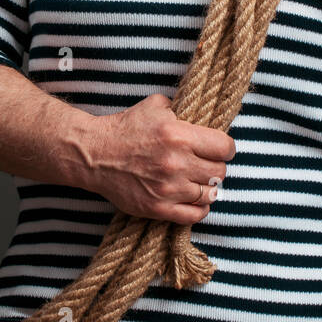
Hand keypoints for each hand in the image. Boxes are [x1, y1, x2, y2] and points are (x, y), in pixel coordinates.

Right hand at [82, 94, 235, 225]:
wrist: (95, 155)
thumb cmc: (125, 128)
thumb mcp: (155, 106)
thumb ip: (182, 110)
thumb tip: (202, 116)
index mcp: (179, 136)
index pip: (225, 148)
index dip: (226, 148)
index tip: (221, 149)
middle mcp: (177, 164)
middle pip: (220, 172)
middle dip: (216, 166)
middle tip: (206, 164)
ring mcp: (168, 189)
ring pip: (210, 194)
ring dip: (208, 187)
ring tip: (199, 181)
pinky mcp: (157, 209)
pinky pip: (194, 215)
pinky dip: (200, 209)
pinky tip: (194, 199)